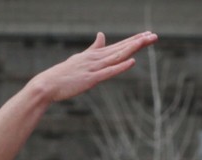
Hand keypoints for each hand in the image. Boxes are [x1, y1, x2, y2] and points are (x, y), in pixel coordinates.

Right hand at [32, 31, 157, 102]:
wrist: (47, 84)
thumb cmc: (63, 74)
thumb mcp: (80, 58)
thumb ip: (93, 48)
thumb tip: (101, 35)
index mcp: (95, 54)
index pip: (118, 45)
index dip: (133, 40)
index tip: (147, 34)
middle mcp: (96, 58)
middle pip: (121, 48)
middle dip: (138, 42)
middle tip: (154, 35)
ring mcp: (94, 68)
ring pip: (117, 56)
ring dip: (132, 49)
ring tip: (146, 41)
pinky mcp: (91, 79)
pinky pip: (109, 72)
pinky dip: (120, 66)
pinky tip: (131, 61)